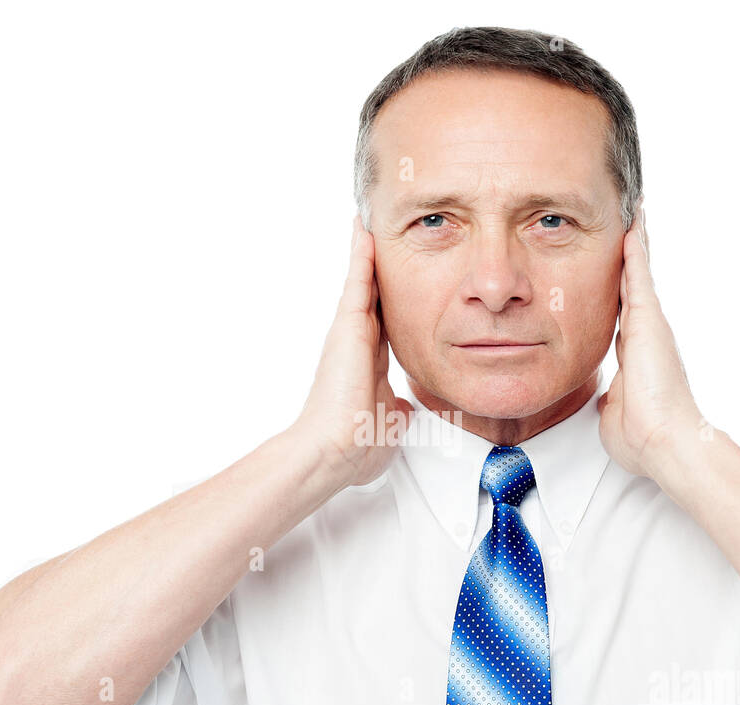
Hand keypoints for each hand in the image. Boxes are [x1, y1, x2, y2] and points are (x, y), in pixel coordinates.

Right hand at [292, 214, 413, 488]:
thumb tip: (404, 409)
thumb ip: (397, 410)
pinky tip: (364, 226)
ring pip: (363, 282)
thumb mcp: (389, 423)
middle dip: (377, 269)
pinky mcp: (346, 325)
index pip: (384, 323)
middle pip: (372, 295)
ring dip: (366, 252)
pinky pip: (358, 280)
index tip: (399, 281)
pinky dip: (361, 253)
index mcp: (368, 362)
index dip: (391, 301)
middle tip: (380, 235)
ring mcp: (348, 332)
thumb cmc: (357, 445)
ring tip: (368, 220)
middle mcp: (355, 342)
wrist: (335, 449)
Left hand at [597, 198, 703, 477]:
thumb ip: (613, 399)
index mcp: (636, 355)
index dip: (619, 291)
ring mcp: (650, 325)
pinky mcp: (650, 319)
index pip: (623, 314)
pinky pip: (640, 276)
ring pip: (639, 275)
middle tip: (629, 228)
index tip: (615, 273)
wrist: (663, 441)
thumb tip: (608, 400)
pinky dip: (636, 249)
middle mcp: (646, 335)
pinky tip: (633, 224)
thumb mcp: (616, 412)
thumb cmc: (642, 437)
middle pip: (634, 287)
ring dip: (636, 246)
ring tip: (634, 214)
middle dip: (630, 260)